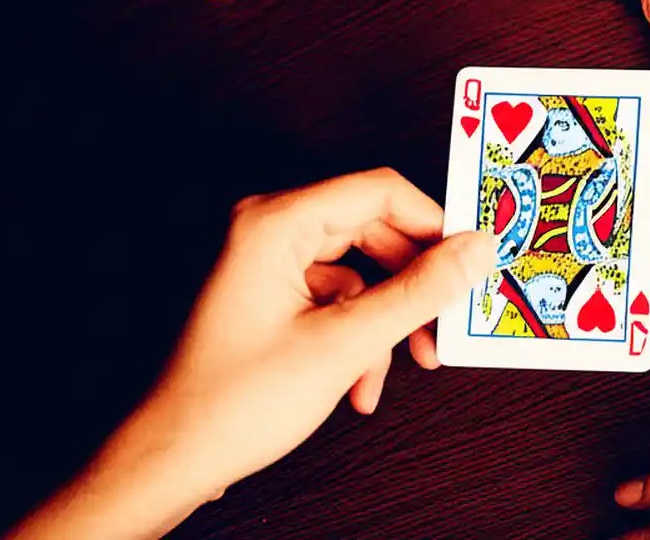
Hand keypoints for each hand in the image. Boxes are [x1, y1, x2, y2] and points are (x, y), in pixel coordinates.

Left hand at [9, 169, 494, 538]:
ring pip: (360, 274)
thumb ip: (420, 291)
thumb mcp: (347, 343)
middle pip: (373, 232)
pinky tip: (360, 385)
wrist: (175, 457)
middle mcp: (268, 232)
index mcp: (276, 223)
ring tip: (404, 365)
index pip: (380, 191)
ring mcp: (267, 265)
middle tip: (446, 319)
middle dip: (414, 285)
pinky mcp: (270, 297)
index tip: (469, 260)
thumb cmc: (232, 401)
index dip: (434, 224)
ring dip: (386, 323)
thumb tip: (474, 251)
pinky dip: (358, 339)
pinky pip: (335, 302)